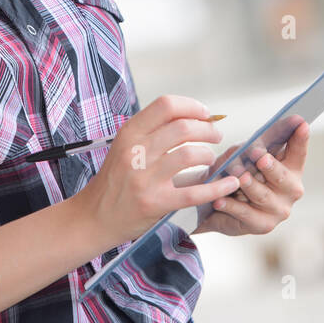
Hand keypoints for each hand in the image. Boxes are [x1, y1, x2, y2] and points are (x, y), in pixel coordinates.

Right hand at [74, 95, 243, 247]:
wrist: (94, 216)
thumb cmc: (114, 180)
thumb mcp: (124, 147)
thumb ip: (152, 132)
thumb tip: (193, 116)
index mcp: (129, 133)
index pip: (166, 105)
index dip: (192, 106)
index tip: (205, 113)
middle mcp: (135, 152)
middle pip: (183, 127)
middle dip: (207, 129)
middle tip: (215, 135)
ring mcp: (145, 178)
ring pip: (190, 154)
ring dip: (208, 154)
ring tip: (210, 158)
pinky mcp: (156, 203)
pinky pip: (194, 192)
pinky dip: (217, 187)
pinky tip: (229, 183)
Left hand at [190, 119, 309, 236]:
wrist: (215, 203)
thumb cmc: (235, 172)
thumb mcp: (244, 154)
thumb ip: (255, 147)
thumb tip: (258, 144)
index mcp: (291, 168)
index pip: (298, 152)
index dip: (300, 138)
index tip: (301, 123)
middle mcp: (290, 190)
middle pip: (282, 176)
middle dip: (270, 166)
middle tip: (259, 156)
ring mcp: (278, 209)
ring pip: (262, 195)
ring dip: (248, 185)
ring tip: (237, 178)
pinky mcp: (262, 225)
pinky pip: (245, 213)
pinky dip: (231, 205)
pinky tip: (220, 200)